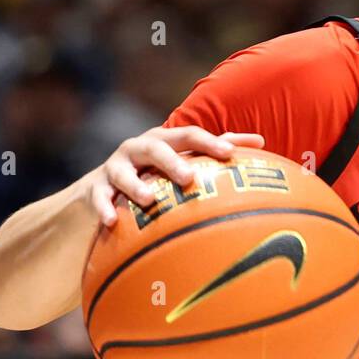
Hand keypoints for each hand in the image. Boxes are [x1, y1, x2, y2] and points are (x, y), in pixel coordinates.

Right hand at [84, 126, 264, 226]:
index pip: (190, 136)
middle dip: (172, 161)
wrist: (104, 186)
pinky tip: (111, 222)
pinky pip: (99, 198)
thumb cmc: (157, 170)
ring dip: (135, 185)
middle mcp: (139, 148)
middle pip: (156, 148)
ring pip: (124, 172)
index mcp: (165, 140)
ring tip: (149, 200)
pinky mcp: (96, 189)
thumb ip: (218, 148)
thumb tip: (262, 142)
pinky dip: (104, 208)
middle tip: (189, 178)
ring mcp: (116, 168)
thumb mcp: (185, 157)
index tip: (229, 154)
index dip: (209, 142)